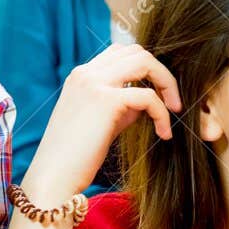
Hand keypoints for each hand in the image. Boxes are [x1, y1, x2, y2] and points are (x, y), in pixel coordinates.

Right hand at [23, 44, 182, 200]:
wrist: (54, 176)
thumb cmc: (76, 156)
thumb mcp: (100, 121)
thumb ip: (122, 104)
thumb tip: (150, 99)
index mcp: (81, 75)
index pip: (121, 52)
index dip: (145, 69)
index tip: (158, 95)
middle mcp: (86, 73)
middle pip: (136, 51)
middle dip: (161, 72)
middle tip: (172, 101)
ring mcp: (94, 83)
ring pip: (144, 62)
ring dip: (167, 83)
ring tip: (174, 110)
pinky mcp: (106, 101)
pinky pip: (148, 97)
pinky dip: (162, 114)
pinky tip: (163, 133)